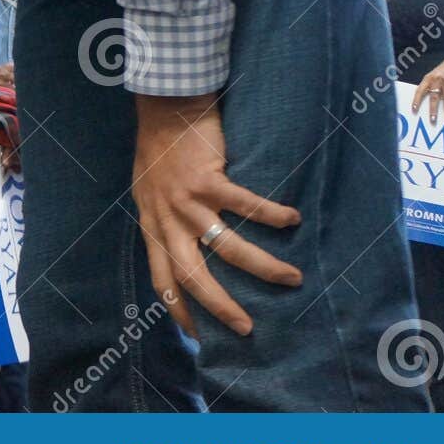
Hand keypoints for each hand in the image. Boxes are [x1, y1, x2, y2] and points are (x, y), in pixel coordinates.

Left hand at [132, 93, 302, 336]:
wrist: (162, 107)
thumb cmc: (159, 151)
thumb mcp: (150, 193)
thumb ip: (165, 221)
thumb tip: (188, 247)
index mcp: (153, 224)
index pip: (161, 278)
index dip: (177, 308)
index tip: (197, 335)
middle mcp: (167, 218)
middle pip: (192, 275)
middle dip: (219, 306)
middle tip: (246, 329)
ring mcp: (186, 200)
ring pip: (227, 247)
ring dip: (262, 266)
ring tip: (292, 279)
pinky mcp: (207, 178)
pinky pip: (245, 204)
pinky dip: (272, 215)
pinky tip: (293, 221)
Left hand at [411, 52, 443, 121]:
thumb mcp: (436, 75)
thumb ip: (432, 85)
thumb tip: (429, 102)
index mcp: (428, 77)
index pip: (420, 90)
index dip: (416, 100)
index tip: (414, 110)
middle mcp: (437, 78)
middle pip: (434, 96)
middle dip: (433, 109)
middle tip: (433, 120)